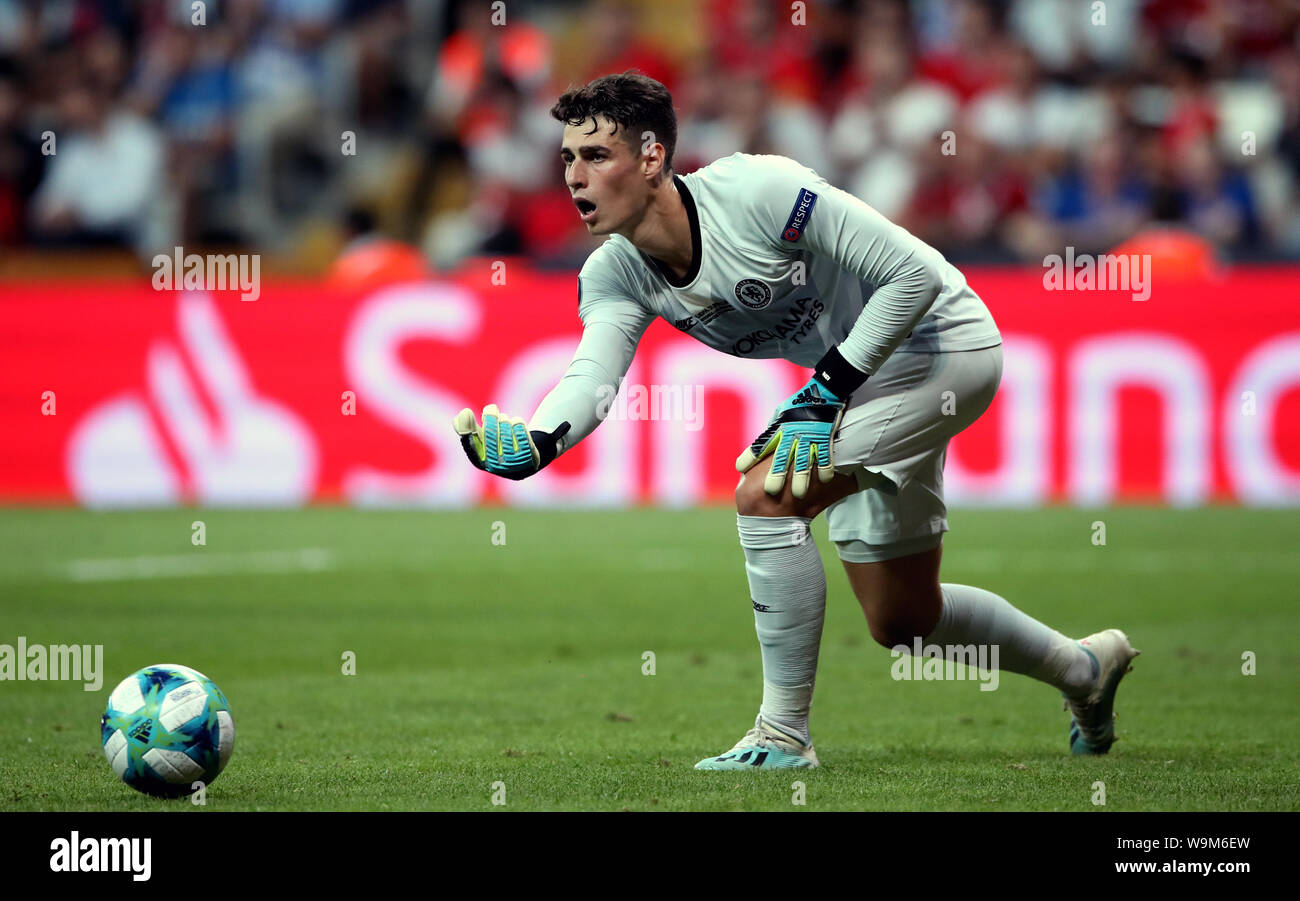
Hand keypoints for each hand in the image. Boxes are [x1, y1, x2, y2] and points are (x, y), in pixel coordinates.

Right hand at [453, 404, 569, 479]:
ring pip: (507, 435)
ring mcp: (514, 464)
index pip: (470, 447)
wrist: (527, 457)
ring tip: (505, 418)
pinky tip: (516, 421)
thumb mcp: (483, 438)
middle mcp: (496, 467)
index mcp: (481, 463)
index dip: (467, 430)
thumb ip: (469, 428)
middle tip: (491, 409)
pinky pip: (522, 438)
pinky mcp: (529, 458)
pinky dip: (518, 426)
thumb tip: (460, 417)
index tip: (467, 412)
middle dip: (490, 419)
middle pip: (490, 438)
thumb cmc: (499, 445)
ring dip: (505, 421)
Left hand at [736, 379, 846, 497]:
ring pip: (803, 460)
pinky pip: (825, 455)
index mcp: (779, 427)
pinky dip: (825, 468)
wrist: (825, 390)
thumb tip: (764, 444)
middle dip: (776, 474)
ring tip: (798, 494)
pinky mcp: (825, 437)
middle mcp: (792, 433)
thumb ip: (773, 428)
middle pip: (782, 457)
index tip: (740, 468)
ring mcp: (809, 436)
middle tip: (771, 491)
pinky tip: (825, 481)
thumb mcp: (781, 413)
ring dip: (801, 478)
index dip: (750, 456)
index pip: (761, 443)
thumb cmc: (800, 403)